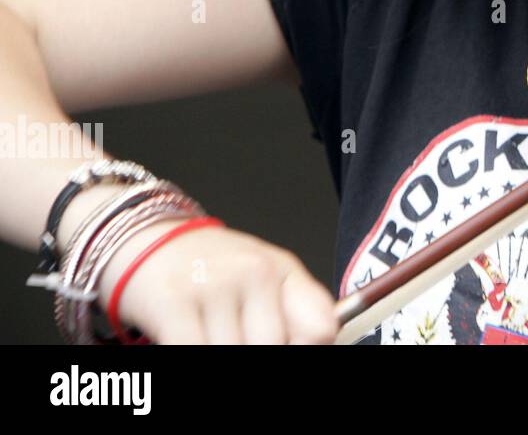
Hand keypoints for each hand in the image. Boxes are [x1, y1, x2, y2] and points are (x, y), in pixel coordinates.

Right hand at [96, 220, 339, 343]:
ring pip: (233, 353)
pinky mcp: (172, 303)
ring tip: (208, 335)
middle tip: (232, 338)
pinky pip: (193, 352)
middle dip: (254, 354)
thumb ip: (295, 313)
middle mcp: (253, 271)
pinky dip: (188, 353)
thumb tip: (320, 341)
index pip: (321, 327)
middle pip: (272, 346)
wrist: (142, 238)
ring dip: (218, 354)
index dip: (305, 348)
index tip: (289, 348)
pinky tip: (186, 340)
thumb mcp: (263, 280)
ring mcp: (214, 285)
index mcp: (282, 270)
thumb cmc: (207, 267)